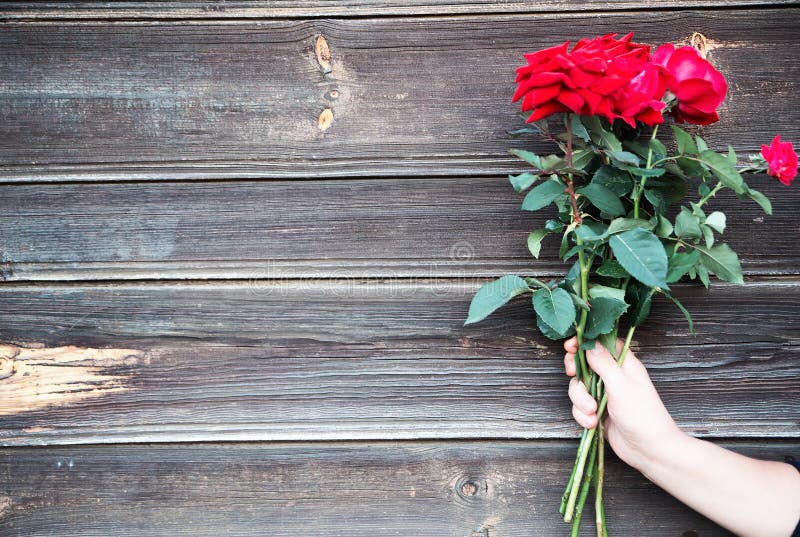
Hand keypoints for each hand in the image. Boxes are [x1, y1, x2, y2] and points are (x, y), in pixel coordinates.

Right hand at [563, 336, 683, 471]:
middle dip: (576, 372)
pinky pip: (579, 407)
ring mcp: (604, 395)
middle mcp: (613, 377)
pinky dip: (582, 415)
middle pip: (584, 364)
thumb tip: (589, 344)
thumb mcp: (621, 385)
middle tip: (572, 374)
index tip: (570, 346)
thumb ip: (603, 363)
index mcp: (624, 365)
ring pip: (578, 387)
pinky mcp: (596, 412)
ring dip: (580, 400)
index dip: (585, 342)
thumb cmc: (643, 415)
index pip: (601, 344)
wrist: (648, 451)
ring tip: (592, 412)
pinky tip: (593, 423)